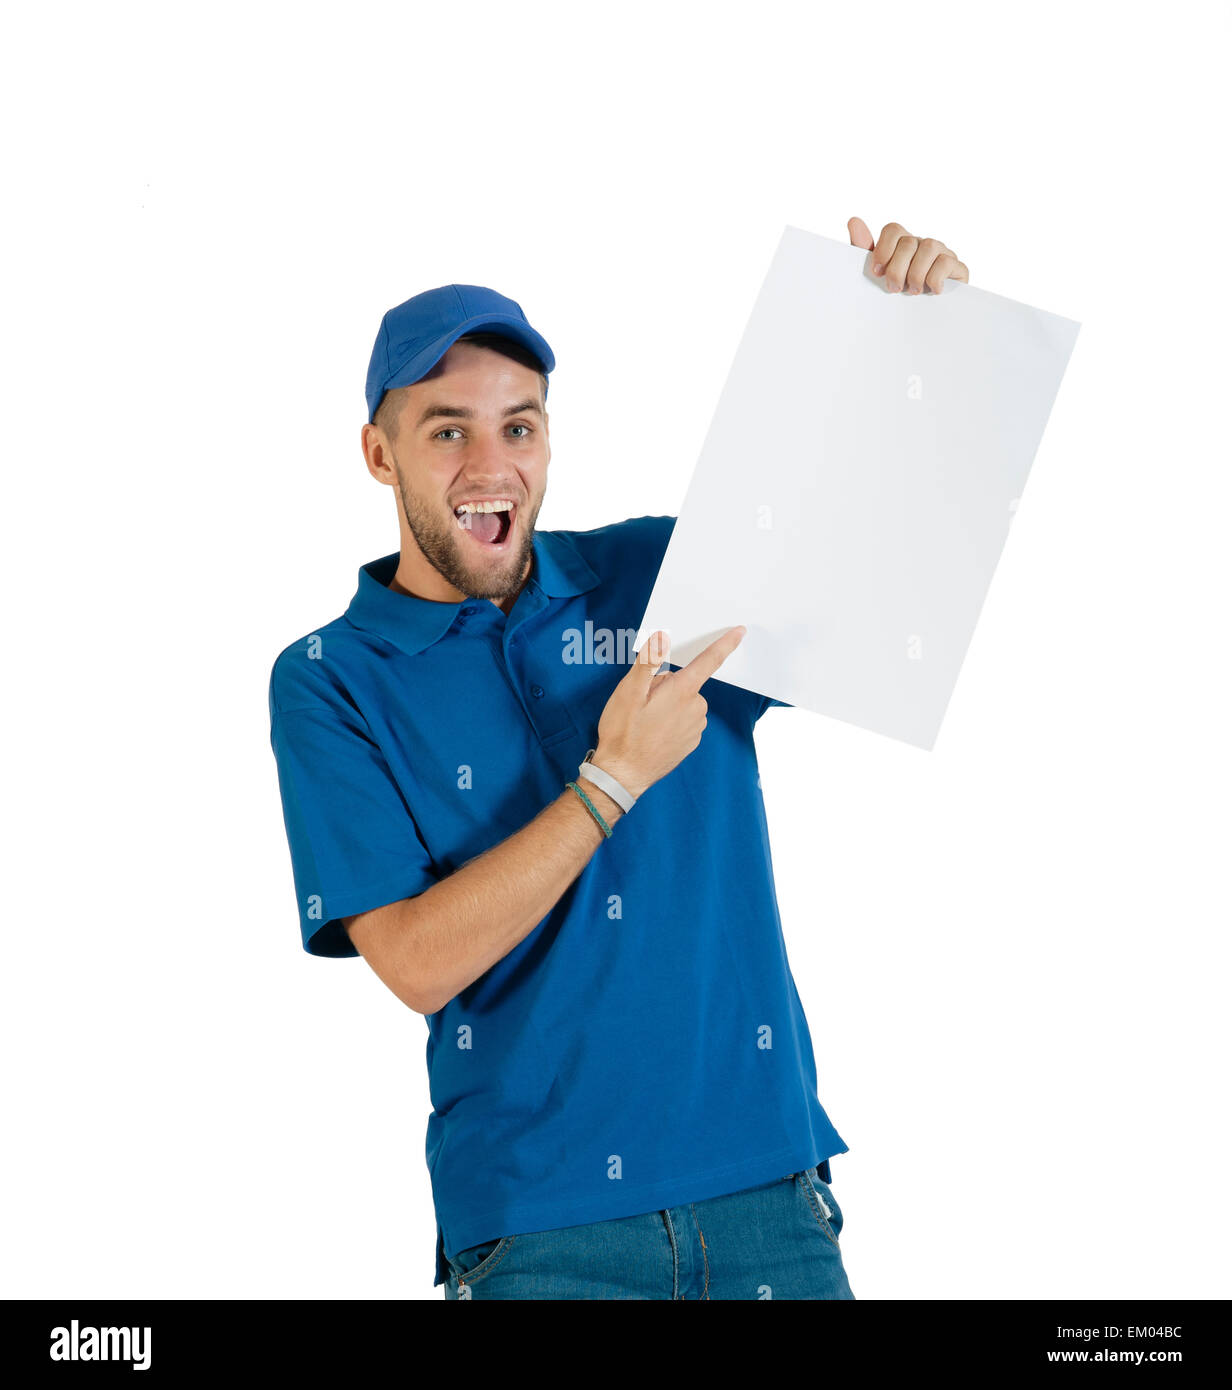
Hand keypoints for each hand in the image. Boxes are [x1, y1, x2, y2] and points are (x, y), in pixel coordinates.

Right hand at [593, 626, 745, 799]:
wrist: (624, 774)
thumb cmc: (624, 732)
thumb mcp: (628, 692)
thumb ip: (649, 663)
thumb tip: (662, 638)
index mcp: (682, 691)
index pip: (709, 661)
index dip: (725, 644)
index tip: (740, 631)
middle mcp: (696, 708)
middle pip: (686, 684)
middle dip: (668, 686)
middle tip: (643, 703)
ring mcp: (696, 728)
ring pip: (684, 703)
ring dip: (669, 705)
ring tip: (645, 721)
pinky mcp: (691, 742)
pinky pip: (685, 721)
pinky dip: (671, 722)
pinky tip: (653, 733)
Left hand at [847, 218, 968, 294]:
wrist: (920, 323)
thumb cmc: (898, 294)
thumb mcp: (877, 274)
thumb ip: (864, 249)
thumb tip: (853, 221)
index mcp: (902, 243)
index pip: (893, 230)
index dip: (883, 250)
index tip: (877, 273)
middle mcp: (922, 244)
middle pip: (908, 242)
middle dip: (897, 269)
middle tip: (893, 289)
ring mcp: (941, 253)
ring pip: (929, 247)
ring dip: (916, 273)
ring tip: (912, 291)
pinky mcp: (957, 268)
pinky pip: (946, 262)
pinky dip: (935, 278)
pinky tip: (930, 291)